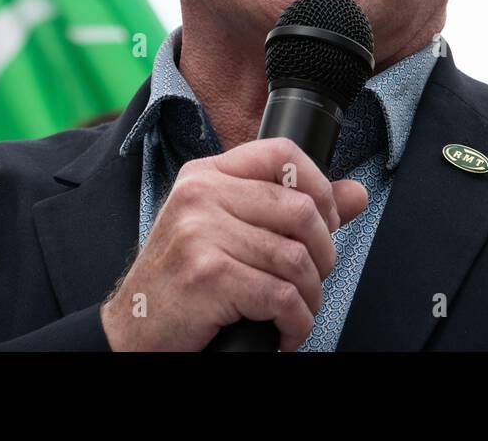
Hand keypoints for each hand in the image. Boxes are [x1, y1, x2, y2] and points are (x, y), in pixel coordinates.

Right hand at [98, 137, 368, 350]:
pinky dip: (295, 323)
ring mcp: (201, 232)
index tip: (325, 222)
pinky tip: (282, 331)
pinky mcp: (208, 274)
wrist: (131, 333)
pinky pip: (282, 296)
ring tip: (295, 312)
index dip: (319, 187)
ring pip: (296, 258)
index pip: (282, 153)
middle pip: (300, 210)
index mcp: (206, 175)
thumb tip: (356, 193)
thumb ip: (291, 210)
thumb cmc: (182, 283)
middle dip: (323, 256)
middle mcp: (200, 194)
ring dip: (309, 297)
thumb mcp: (229, 232)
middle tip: (310, 280)